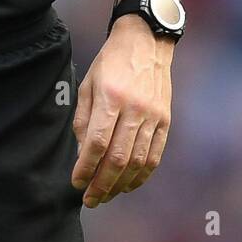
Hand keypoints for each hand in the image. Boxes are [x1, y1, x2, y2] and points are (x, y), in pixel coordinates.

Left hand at [70, 15, 172, 207]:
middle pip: (118, 158)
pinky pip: (154, 156)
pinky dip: (141, 176)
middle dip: (101, 184)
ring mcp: (154, 116)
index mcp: (111, 97)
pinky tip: (127, 184)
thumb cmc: (110, 62)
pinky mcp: (166, 120)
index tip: (76, 182)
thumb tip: (83, 155)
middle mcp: (135, 108)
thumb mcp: (88, 84)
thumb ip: (84, 120)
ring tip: (105, 195)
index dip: (86, 168)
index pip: (97, 143)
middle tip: (89, 200)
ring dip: (120, 184)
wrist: (146, 42)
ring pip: (137, 162)